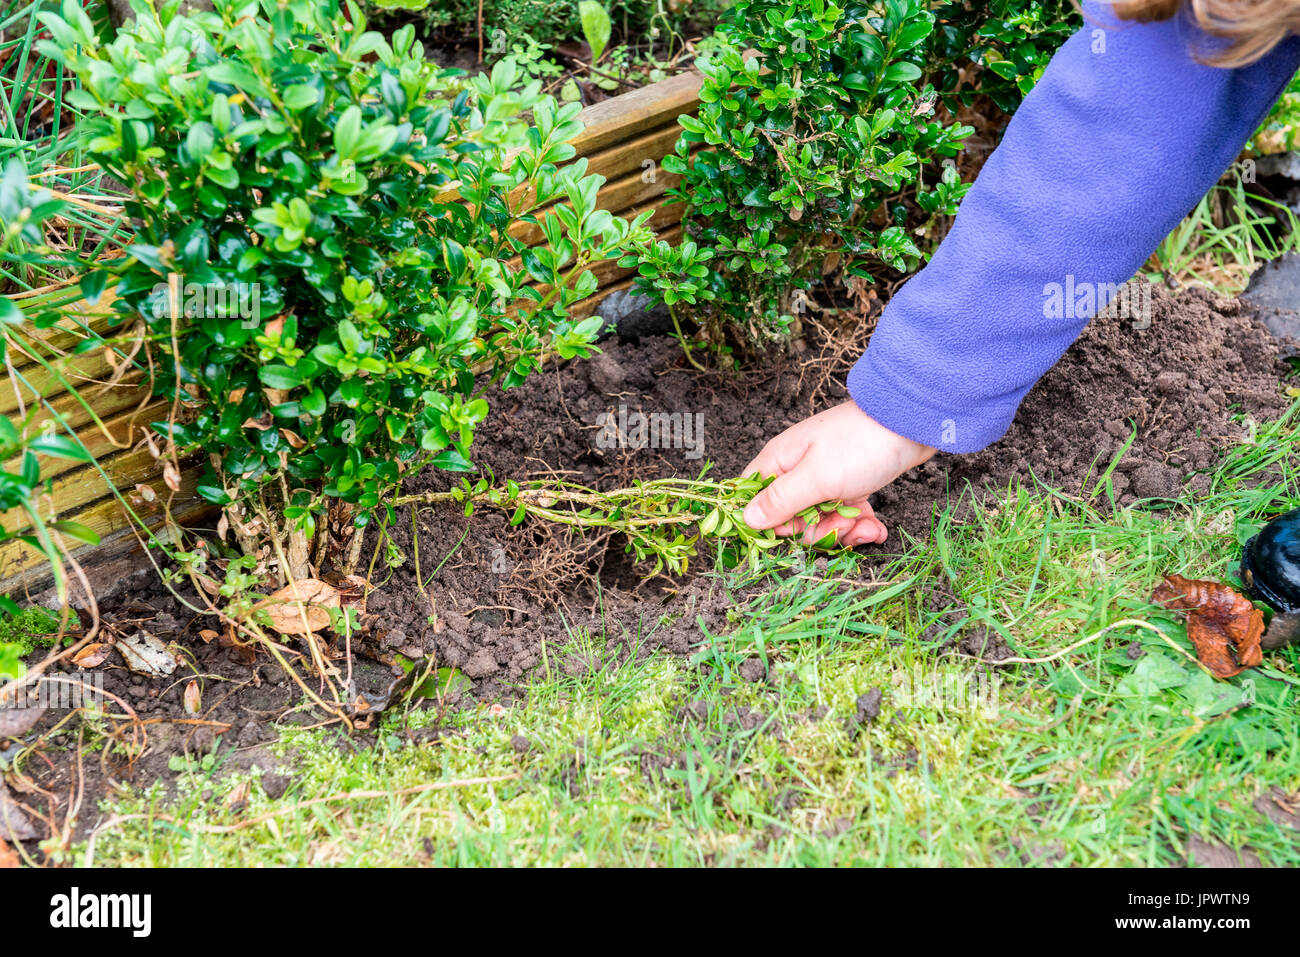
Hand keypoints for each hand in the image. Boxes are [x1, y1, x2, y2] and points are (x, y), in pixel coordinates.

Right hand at [741, 401, 935, 545]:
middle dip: (817, 530)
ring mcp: (824, 478)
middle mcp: (797, 471)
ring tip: (866, 525)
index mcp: (779, 463)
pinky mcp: (849, 484)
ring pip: (820, 520)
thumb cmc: (859, 445)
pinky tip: (875, 528)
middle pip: (791, 518)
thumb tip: (745, 519)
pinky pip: (844, 514)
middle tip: (842, 523)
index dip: (771, 524)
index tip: (795, 531)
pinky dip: (860, 525)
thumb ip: (779, 500)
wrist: (910, 424)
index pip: (755, 501)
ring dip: (844, 530)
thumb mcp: (816, 478)